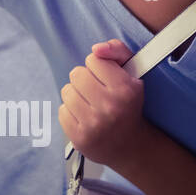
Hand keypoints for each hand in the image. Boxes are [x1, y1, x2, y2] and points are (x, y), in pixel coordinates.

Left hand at [59, 39, 151, 168]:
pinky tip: (85, 118)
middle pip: (76, 73)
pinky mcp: (80, 138)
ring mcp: (94, 125)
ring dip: (76, 95)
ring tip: (90, 104)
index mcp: (125, 89)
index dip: (98, 66)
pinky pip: (62, 110)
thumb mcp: (133, 74)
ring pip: (67, 91)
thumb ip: (117, 50)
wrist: (131, 145)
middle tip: (96, 91)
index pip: (93, 59)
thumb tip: (96, 49)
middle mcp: (110, 107)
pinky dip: (71, 112)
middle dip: (85, 79)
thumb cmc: (128, 103)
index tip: (106, 78)